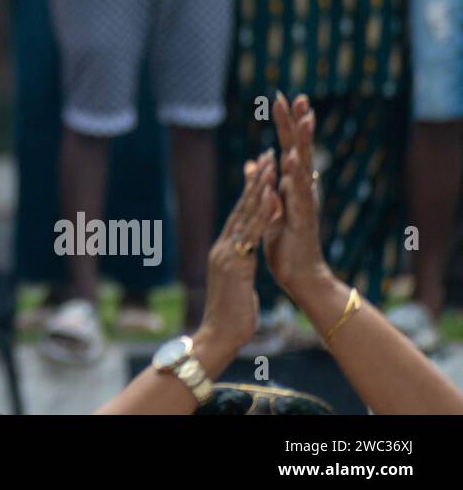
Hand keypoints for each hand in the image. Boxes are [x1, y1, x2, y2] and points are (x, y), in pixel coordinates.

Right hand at [197, 149, 280, 357]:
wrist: (219, 334)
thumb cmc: (231, 314)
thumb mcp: (237, 283)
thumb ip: (239, 266)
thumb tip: (243, 259)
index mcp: (225, 250)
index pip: (240, 214)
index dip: (251, 191)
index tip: (261, 169)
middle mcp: (223, 247)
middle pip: (241, 207)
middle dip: (256, 180)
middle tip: (266, 155)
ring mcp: (227, 254)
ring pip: (245, 215)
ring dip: (259, 189)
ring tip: (269, 166)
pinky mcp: (235, 264)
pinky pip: (251, 235)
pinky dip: (260, 215)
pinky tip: (270, 199)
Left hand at [263, 93, 330, 296]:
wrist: (300, 275)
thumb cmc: (285, 244)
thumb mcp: (269, 209)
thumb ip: (263, 186)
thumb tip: (254, 164)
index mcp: (291, 186)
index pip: (288, 147)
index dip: (285, 124)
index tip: (283, 98)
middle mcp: (301, 189)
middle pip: (299, 149)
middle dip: (298, 123)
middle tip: (299, 96)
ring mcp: (304, 201)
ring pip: (303, 165)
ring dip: (303, 141)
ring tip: (306, 117)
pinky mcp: (302, 217)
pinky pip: (297, 193)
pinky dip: (294, 175)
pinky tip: (293, 159)